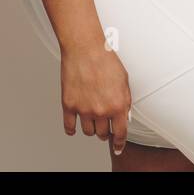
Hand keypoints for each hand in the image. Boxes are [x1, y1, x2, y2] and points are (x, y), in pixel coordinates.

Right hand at [60, 41, 130, 155]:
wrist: (85, 47)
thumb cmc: (105, 59)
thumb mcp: (124, 80)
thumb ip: (125, 101)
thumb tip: (124, 117)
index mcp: (118, 105)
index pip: (120, 134)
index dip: (120, 143)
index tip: (118, 147)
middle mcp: (101, 111)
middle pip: (103, 134)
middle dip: (105, 130)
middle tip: (103, 121)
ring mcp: (84, 109)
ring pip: (88, 132)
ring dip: (90, 126)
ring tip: (90, 116)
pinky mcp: (69, 105)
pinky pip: (69, 127)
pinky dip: (72, 129)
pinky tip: (74, 125)